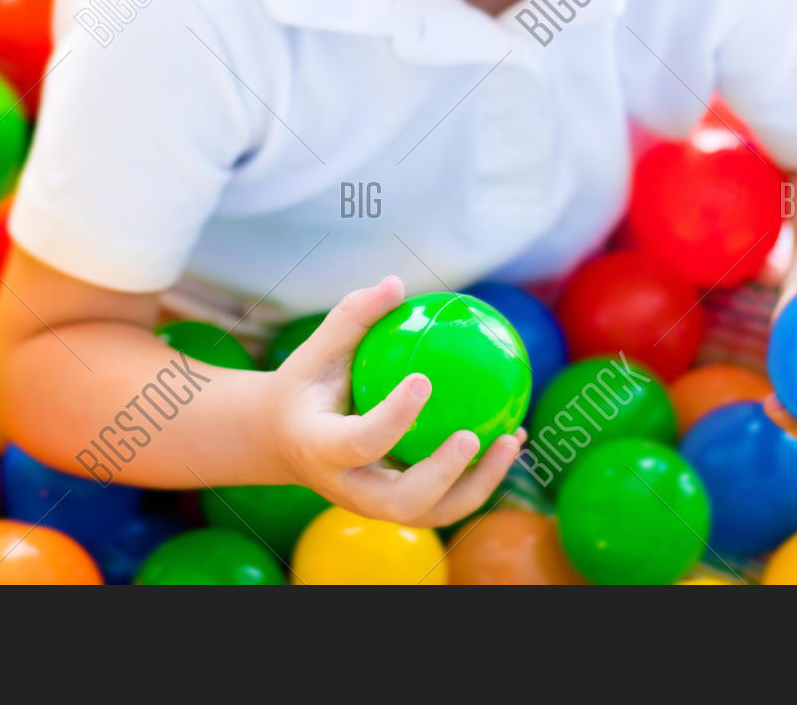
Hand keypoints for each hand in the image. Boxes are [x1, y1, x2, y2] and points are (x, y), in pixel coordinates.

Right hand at [266, 275, 524, 527]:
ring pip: (432, 513)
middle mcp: (349, 489)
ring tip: (511, 440)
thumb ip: (354, 317)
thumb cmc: (307, 384)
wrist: (284, 441)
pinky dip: (481, 477)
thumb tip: (397, 283)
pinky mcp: (397, 506)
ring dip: (479, 484)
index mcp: (321, 448)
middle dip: (443, 474)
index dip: (393, 418)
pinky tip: (510, 439)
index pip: (360, 443)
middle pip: (402, 502)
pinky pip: (444, 502)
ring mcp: (375, 506)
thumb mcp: (318, 350)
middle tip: (472, 435)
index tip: (423, 380)